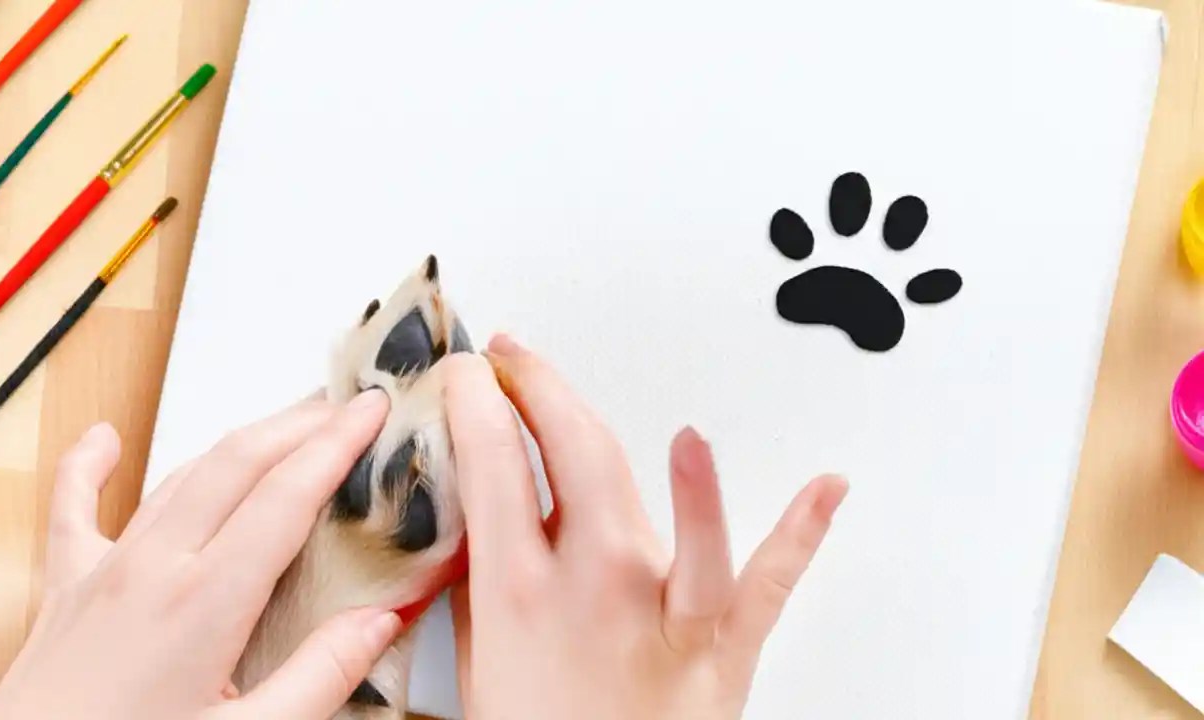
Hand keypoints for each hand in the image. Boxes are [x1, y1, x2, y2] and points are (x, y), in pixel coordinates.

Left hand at [0, 390, 401, 719]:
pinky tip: (103, 438)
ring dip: (239, 438)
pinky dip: (88, 464)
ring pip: (180, 473)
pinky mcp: (67, 587)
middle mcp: (156, 566)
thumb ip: (319, 677)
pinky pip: (72, 506)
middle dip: (300, 423)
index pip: (288, 494)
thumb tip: (380, 620)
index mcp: (206, 600)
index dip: (339, 443)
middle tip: (347, 406)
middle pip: (239, 462)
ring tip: (284, 421)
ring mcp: (107, 569)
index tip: (374, 410)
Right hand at [442, 335, 847, 719]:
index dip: (476, 399)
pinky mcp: (722, 646)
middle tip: (513, 362)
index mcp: (516, 590)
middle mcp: (593, 587)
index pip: (494, 459)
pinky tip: (829, 487)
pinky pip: (768, 582)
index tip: (468, 374)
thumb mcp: (476, 653)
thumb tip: (478, 499)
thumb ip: (473, 573)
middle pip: (575, 452)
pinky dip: (802, 533)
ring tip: (654, 414)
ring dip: (677, 461)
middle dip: (539, 387)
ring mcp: (662, 613)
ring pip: (672, 511)